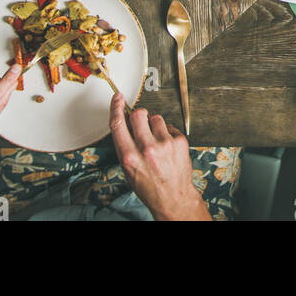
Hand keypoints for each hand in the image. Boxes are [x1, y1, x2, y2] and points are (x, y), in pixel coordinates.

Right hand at [109, 94, 208, 219]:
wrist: (173, 197)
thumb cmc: (149, 186)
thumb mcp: (128, 170)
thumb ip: (125, 146)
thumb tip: (124, 124)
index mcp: (129, 156)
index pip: (118, 124)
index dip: (116, 107)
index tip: (118, 98)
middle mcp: (146, 148)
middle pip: (138, 114)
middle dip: (138, 116)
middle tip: (141, 124)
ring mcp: (165, 144)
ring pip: (156, 118)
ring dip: (154, 126)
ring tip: (157, 142)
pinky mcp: (179, 141)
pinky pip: (170, 126)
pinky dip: (167, 134)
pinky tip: (167, 147)